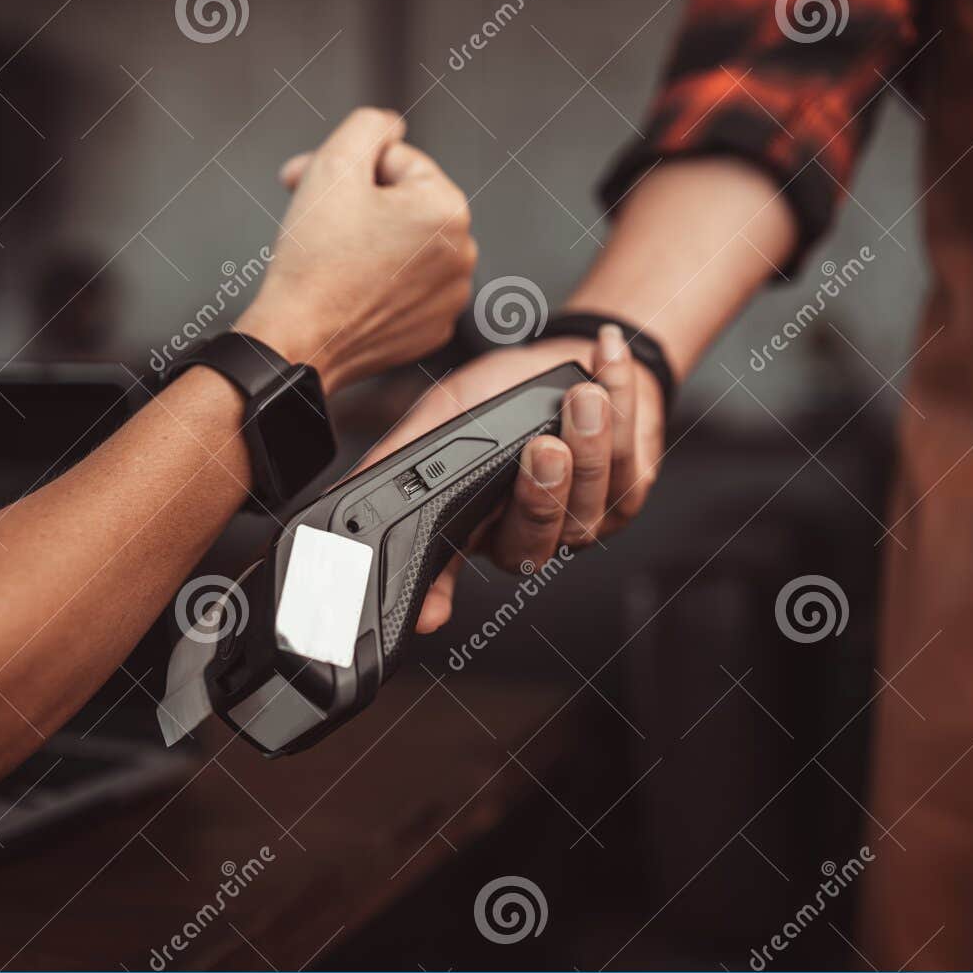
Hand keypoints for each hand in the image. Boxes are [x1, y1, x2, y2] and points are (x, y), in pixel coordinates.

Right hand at [236, 108, 475, 391]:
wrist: (300, 338)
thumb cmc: (315, 261)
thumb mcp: (334, 164)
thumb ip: (369, 125)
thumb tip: (391, 126)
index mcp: (447, 209)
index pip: (398, 162)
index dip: (350, 169)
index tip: (315, 184)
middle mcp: (462, 253)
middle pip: (405, 204)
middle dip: (360, 201)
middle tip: (317, 216)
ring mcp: (450, 297)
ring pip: (406, 245)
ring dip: (372, 239)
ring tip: (333, 255)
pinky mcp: (432, 328)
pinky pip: (407, 286)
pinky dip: (381, 280)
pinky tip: (348, 286)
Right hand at [363, 326, 664, 632]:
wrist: (567, 359)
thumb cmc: (499, 394)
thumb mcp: (440, 414)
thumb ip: (401, 455)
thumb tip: (340, 500)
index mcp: (474, 525)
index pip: (445, 572)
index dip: (434, 596)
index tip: (427, 614)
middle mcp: (527, 533)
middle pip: (536, 539)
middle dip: (543, 492)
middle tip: (544, 446)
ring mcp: (580, 520)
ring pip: (590, 501)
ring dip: (594, 443)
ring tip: (585, 394)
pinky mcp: (627, 495)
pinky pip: (631, 463)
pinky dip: (625, 407)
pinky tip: (607, 366)